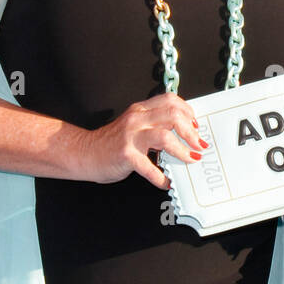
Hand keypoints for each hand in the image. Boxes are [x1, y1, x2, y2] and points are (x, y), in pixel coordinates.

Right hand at [81, 93, 204, 188]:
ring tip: (190, 159)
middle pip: (172, 116)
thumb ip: (154, 124)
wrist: (85, 153)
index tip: (196, 126)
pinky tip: (166, 182)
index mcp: (140, 110)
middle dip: (191, 132)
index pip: (170, 101)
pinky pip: (149, 167)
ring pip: (164, 137)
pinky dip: (161, 177)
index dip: (188, 112)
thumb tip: (184, 133)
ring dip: (182, 151)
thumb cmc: (112, 142)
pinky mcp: (125, 156)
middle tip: (198, 145)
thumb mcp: (134, 125)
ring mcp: (130, 137)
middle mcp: (136, 119)